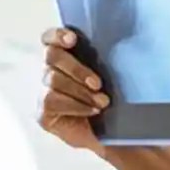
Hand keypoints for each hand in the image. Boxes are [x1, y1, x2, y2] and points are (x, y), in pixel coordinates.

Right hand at [38, 27, 110, 155]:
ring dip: (81, 91)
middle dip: (77, 69)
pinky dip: (76, 106)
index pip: (50, 38)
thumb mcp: (114, 77)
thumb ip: (108, 59)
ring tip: (102, 102)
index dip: (57, 35)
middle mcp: (51, 70)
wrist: (112, 135)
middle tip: (97, 83)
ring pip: (53, 80)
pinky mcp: (43, 112)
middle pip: (52, 56)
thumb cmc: (113, 100)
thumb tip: (126, 40)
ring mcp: (44, 91)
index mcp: (66, 56)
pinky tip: (92, 111)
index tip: (73, 39)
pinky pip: (52, 101)